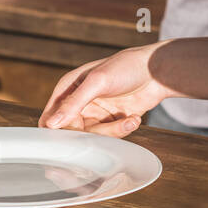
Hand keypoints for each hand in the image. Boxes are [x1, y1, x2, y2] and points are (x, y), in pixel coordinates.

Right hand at [38, 42, 171, 135]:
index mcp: (68, 89)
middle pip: (73, 133)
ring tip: (131, 119)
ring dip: (114, 131)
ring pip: (94, 138)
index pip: (50, 119)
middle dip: (93, 135)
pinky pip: (111, 136)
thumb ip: (74, 103)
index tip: (72, 140)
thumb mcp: (98, 82)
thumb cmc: (126, 67)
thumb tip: (52, 124)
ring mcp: (95, 114)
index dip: (57, 132)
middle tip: (111, 129)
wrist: (157, 72)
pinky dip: (124, 130)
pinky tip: (135, 118)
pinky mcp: (111, 122)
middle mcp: (79, 103)